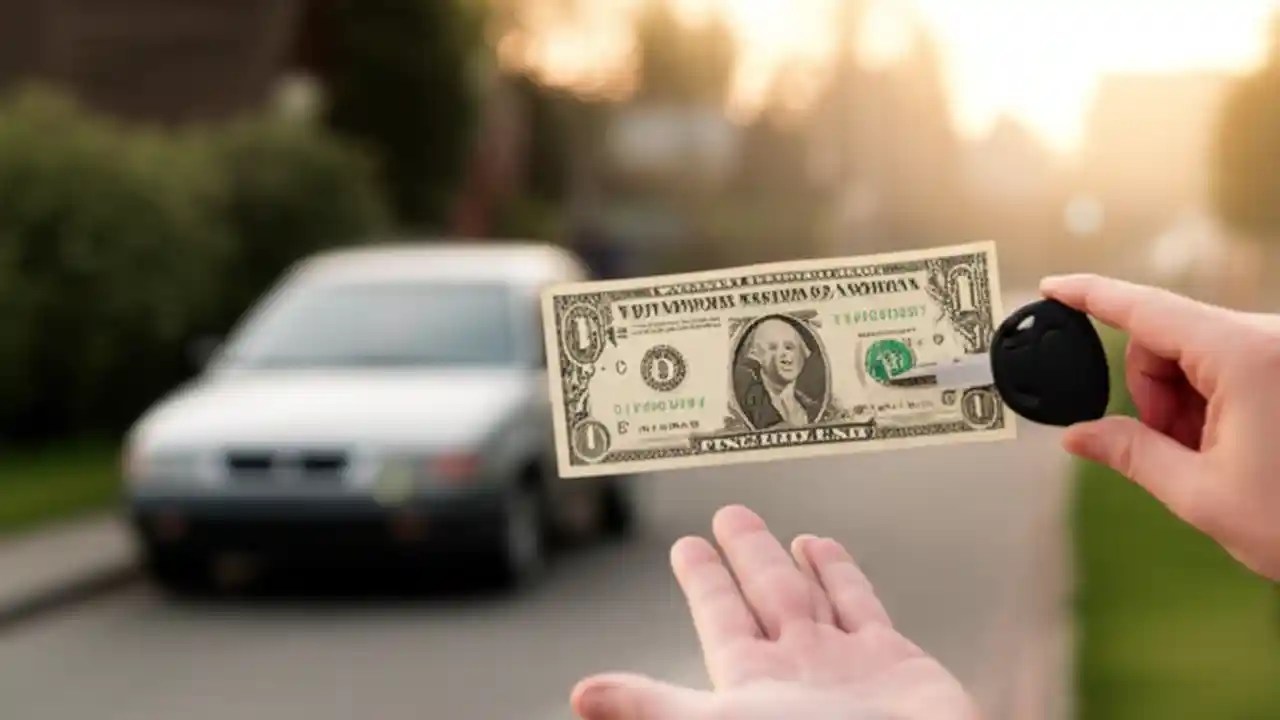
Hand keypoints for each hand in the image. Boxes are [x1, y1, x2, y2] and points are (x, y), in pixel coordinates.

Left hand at [570, 505, 976, 719]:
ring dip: (790, 563)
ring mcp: (843, 665)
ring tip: (776, 531)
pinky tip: (823, 547)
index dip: (703, 580)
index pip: (718, 615)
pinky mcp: (894, 662)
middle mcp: (793, 670)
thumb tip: (581, 693)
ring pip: (809, 597)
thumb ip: (653, 707)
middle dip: (743, 557)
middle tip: (726, 514)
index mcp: (749, 683)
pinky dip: (841, 576)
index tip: (686, 545)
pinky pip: (861, 606)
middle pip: (761, 596)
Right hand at [1042, 274, 1279, 579]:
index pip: (1146, 309)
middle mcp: (1269, 337)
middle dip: (1152, 390)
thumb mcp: (1202, 494)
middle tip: (1168, 446)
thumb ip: (1131, 453)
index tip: (1054, 287)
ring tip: (1211, 454)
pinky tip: (1234, 443)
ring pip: (1198, 351)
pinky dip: (1215, 397)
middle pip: (1169, 338)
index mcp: (1245, 356)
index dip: (1092, 295)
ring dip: (1185, 398)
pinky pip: (1231, 361)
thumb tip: (1077, 436)